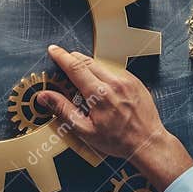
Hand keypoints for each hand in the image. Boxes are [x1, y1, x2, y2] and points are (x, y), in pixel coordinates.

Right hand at [38, 45, 192, 190]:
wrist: (148, 142)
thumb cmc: (117, 140)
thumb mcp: (85, 130)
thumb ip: (63, 110)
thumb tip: (44, 96)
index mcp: (99, 94)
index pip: (75, 67)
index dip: (61, 56)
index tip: (53, 50)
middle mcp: (113, 82)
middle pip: (87, 61)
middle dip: (73, 59)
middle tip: (63, 62)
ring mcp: (126, 80)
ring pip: (101, 64)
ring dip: (88, 66)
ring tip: (83, 79)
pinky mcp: (135, 81)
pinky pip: (114, 70)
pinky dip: (103, 73)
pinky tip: (102, 86)